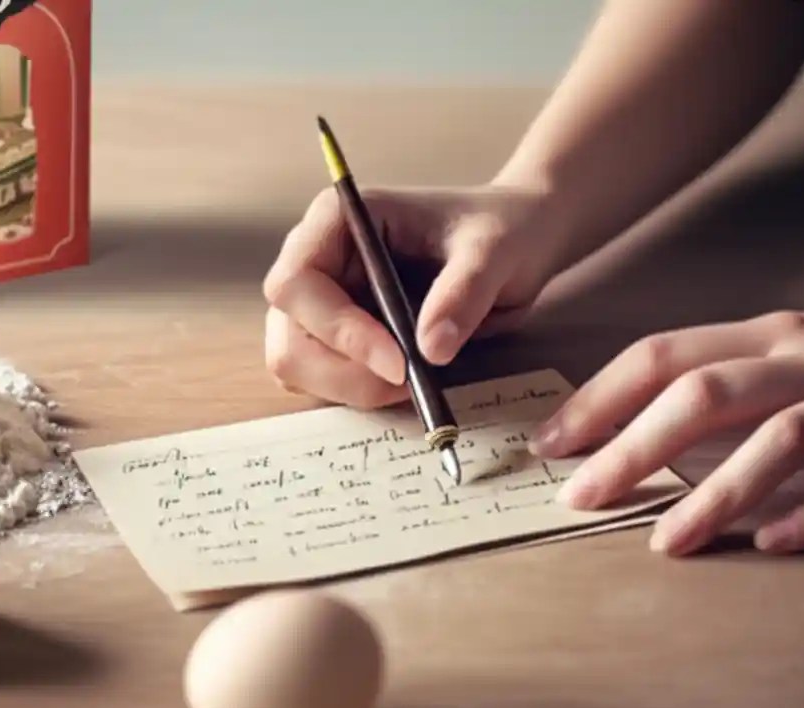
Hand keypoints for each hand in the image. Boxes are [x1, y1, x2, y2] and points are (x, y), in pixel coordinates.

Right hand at [263, 185, 559, 407]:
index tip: (398, 362)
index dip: (337, 330)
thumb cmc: (500, 230)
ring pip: (298, 365)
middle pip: (288, 334)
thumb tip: (430, 350)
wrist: (514, 243)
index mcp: (337, 219)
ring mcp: (323, 301)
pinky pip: (324, 379)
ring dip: (351, 387)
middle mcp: (318, 259)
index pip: (296, 283)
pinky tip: (408, 379)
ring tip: (414, 380)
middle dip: (343, 371)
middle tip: (408, 382)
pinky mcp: (338, 336)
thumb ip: (463, 293)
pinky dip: (359, 392)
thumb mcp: (493, 252)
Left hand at [531, 305, 803, 554]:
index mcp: (770, 335)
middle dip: (633, 447)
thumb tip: (623, 419)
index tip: (551, 441)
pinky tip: (774, 544)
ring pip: (785, 437)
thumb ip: (719, 374)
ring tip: (666, 540)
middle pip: (708, 395)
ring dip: (718, 492)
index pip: (664, 355)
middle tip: (581, 496)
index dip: (600, 397)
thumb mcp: (791, 346)